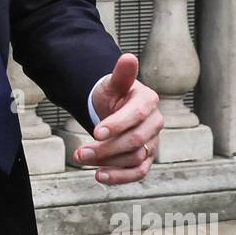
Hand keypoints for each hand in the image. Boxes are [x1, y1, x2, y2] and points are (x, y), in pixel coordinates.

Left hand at [74, 53, 162, 184]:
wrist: (116, 109)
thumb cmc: (115, 95)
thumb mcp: (114, 83)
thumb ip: (121, 74)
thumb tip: (128, 57)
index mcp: (148, 101)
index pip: (137, 115)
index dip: (117, 125)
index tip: (96, 132)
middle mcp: (155, 123)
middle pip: (135, 140)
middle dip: (106, 148)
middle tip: (80, 152)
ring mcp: (153, 142)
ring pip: (135, 158)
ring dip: (107, 162)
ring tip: (82, 158)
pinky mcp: (146, 159)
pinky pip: (139, 172)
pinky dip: (120, 178)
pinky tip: (99, 177)